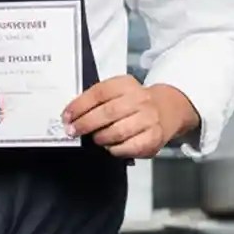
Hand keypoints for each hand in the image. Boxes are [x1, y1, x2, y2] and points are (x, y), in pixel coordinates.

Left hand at [61, 76, 199, 158]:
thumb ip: (97, 100)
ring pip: (117, 131)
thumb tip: (72, 115)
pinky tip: (111, 146)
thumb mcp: (118, 91)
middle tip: (73, 131)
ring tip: (95, 138)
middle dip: (85, 124)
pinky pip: (129, 147)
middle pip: (107, 113)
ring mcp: (148, 119)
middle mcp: (140, 100)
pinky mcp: (153, 138)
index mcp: (126, 84)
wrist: (168, 108)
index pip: (98, 93)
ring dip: (100, 137)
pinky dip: (115, 149)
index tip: (66, 116)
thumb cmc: (135, 102)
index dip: (79, 106)